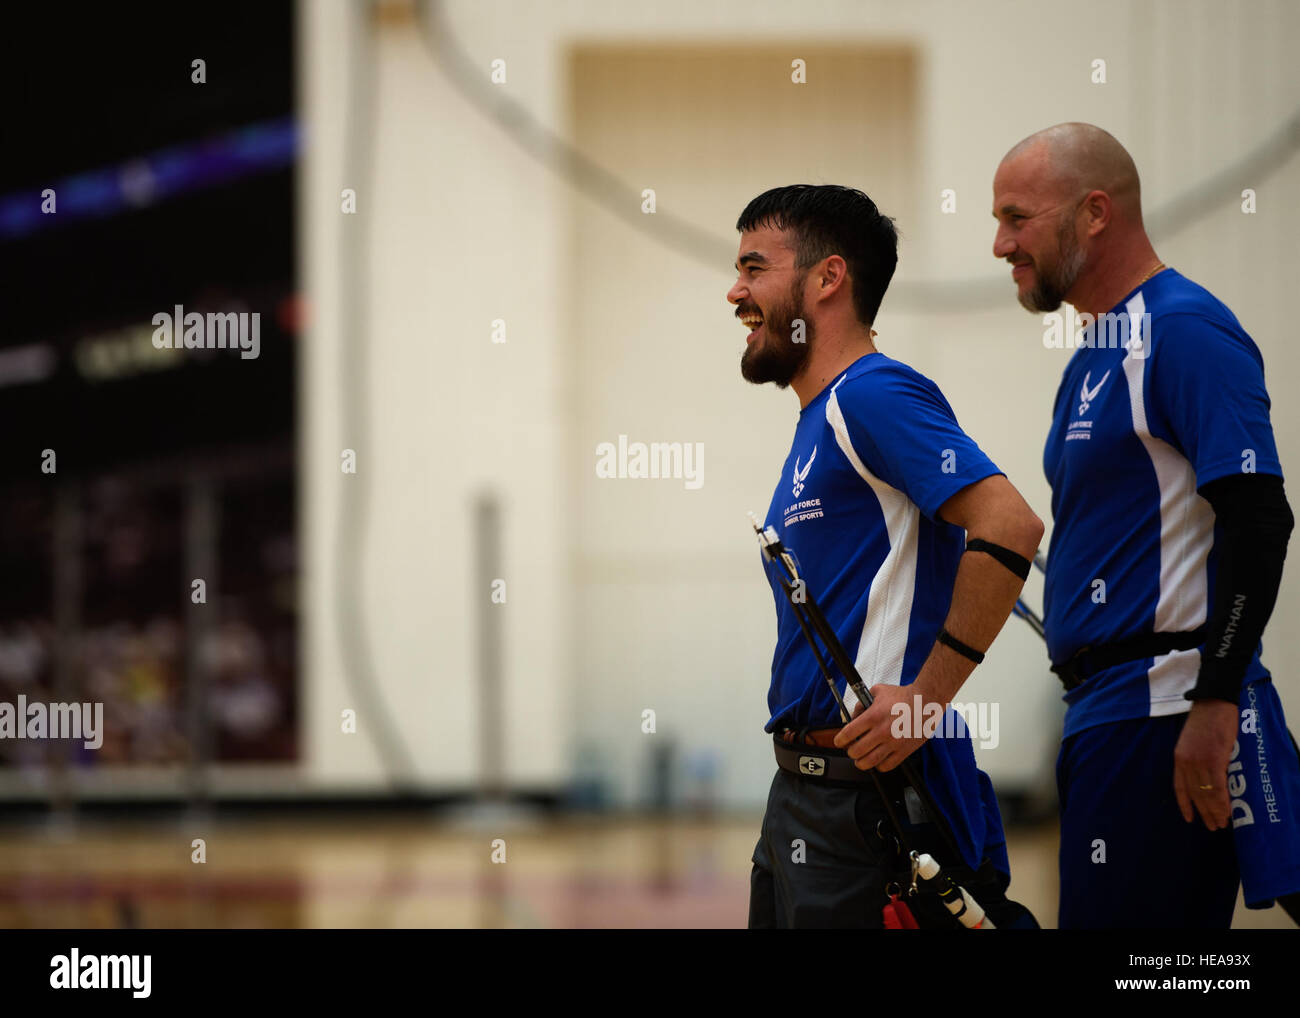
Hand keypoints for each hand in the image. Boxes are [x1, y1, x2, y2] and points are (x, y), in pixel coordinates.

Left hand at [833, 684, 929, 771]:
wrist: (926, 702)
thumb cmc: (902, 696)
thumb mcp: (877, 692)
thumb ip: (862, 703)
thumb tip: (853, 715)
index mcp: (873, 716)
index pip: (848, 734)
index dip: (840, 740)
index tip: (839, 742)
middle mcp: (882, 731)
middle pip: (856, 751)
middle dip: (850, 752)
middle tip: (851, 750)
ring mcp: (893, 743)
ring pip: (870, 762)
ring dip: (861, 763)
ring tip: (860, 760)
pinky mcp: (904, 751)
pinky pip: (887, 766)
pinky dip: (879, 766)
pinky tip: (877, 761)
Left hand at [1173, 699, 1239, 830]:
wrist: (1213, 704)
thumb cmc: (1205, 721)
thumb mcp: (1191, 742)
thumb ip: (1194, 759)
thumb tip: (1205, 777)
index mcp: (1178, 758)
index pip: (1179, 787)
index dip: (1185, 804)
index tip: (1189, 819)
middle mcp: (1186, 762)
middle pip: (1194, 794)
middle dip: (1204, 812)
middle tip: (1213, 826)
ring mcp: (1199, 762)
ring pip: (1207, 794)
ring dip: (1215, 811)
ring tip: (1222, 824)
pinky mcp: (1214, 760)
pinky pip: (1218, 787)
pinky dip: (1223, 802)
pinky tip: (1227, 812)